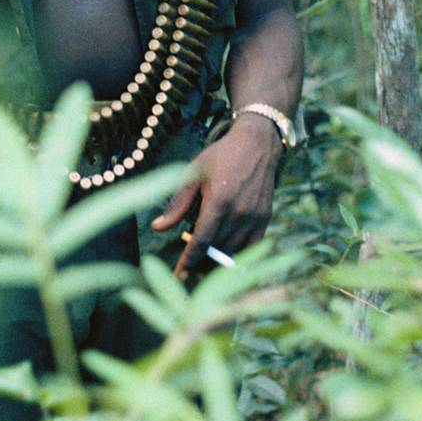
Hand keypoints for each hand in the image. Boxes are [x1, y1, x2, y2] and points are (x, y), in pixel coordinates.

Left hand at [150, 115, 281, 280]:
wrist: (257, 144)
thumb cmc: (221, 157)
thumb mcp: (194, 174)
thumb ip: (177, 203)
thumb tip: (157, 227)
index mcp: (219, 201)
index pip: (202, 241)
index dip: (189, 261)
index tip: (178, 275)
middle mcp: (239, 213)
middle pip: (218, 252)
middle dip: (201, 267)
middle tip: (187, 276)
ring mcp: (254, 218)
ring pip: (234, 253)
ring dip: (218, 265)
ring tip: (203, 270)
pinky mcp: (265, 220)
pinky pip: (251, 249)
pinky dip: (238, 259)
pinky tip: (225, 262)